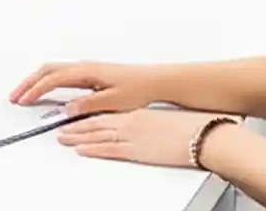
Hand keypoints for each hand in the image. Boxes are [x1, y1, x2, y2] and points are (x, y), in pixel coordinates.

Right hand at [10, 62, 162, 113]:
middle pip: (47, 70)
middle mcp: (83, 67)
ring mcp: (85, 69)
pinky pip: (60, 73)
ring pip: (52, 70)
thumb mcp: (113, 101)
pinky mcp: (88, 74)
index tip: (23, 101)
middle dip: (28, 83)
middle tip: (14, 96)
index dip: (35, 90)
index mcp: (86, 71)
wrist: (154, 80)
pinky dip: (46, 80)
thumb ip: (88, 104)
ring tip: (23, 94)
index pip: (53, 79)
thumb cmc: (138, 88)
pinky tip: (43, 89)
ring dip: (35, 80)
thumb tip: (67, 108)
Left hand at [57, 108, 238, 166]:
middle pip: (96, 123)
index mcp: (138, 115)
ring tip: (62, 138)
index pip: (106, 115)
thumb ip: (151, 126)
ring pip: (97, 135)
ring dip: (77, 136)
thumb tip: (147, 130)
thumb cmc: (192, 128)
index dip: (88, 116)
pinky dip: (91, 148)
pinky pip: (108, 149)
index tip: (75, 117)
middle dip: (75, 126)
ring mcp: (133, 136)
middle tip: (60, 127)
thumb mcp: (165, 122)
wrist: (205, 135)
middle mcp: (131, 122)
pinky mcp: (136, 150)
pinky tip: (80, 149)